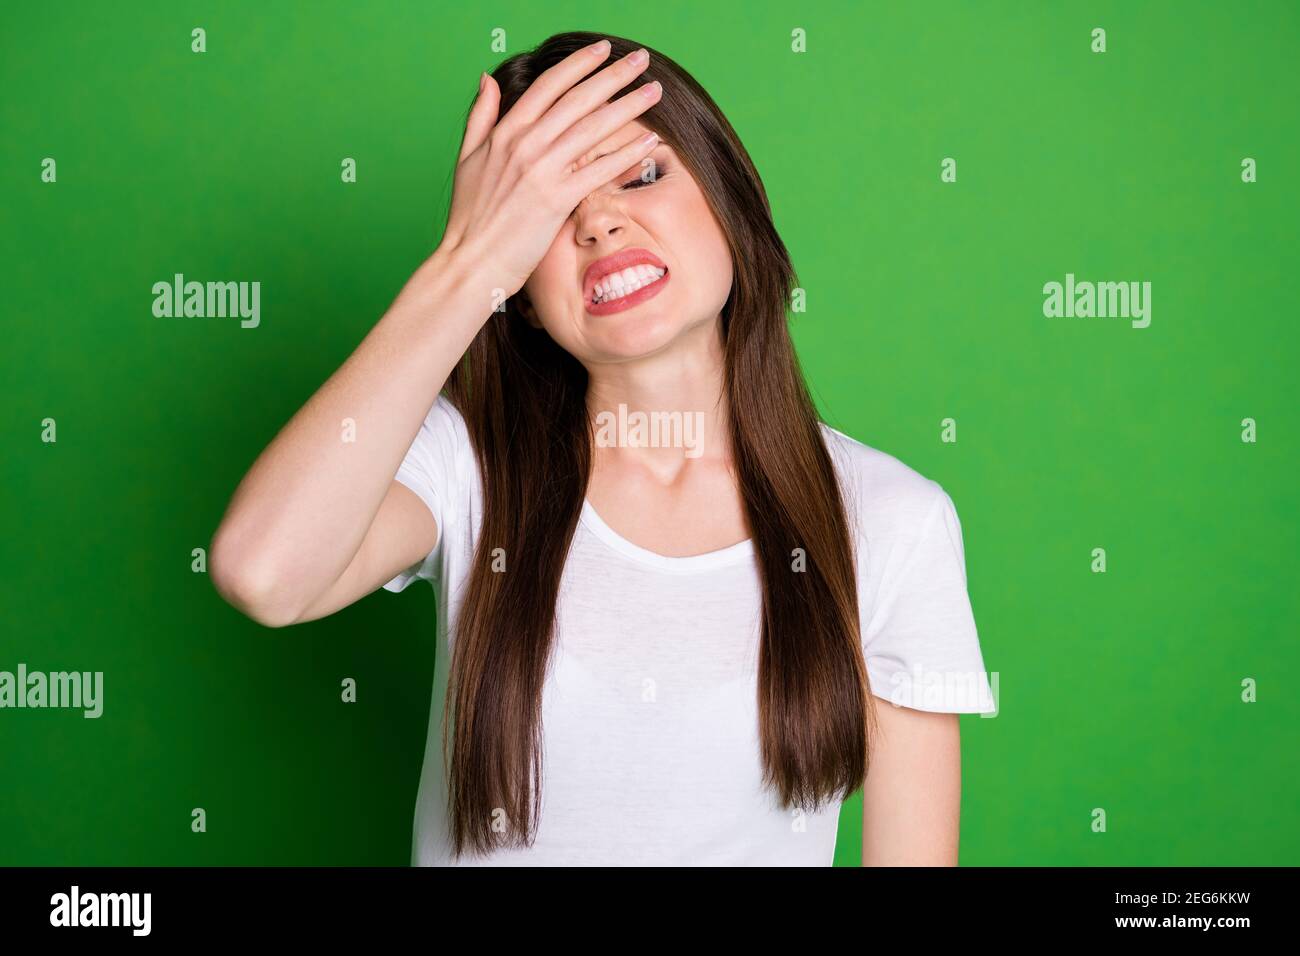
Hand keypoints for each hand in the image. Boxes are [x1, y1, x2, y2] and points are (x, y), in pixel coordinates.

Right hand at [438, 40, 662, 298]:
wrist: (469, 262)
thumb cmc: (469, 218)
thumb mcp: (466, 158)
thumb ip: (480, 116)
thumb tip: (488, 77)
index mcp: (505, 132)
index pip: (548, 86)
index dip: (579, 64)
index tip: (602, 50)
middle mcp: (524, 145)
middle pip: (578, 100)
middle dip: (613, 76)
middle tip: (640, 60)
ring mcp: (541, 171)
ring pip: (593, 127)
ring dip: (628, 106)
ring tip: (654, 90)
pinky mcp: (556, 200)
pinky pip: (599, 170)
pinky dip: (627, 154)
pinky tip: (650, 142)